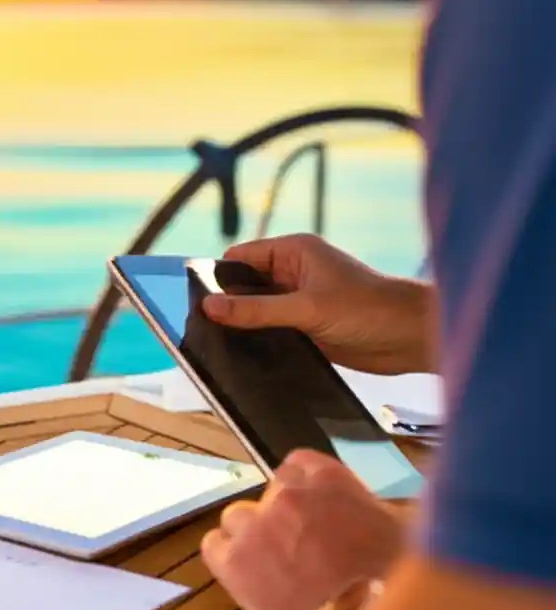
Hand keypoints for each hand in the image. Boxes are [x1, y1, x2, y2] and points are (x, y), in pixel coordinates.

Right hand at [201, 234, 436, 374]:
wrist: (413, 338)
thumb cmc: (370, 310)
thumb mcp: (306, 309)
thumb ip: (256, 310)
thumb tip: (209, 307)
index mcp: (293, 252)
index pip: (239, 258)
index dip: (217, 278)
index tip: (195, 302)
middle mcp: (293, 273)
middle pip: (244, 287)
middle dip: (227, 306)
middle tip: (202, 329)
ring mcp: (299, 302)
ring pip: (257, 312)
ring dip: (244, 327)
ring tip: (221, 346)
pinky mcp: (306, 328)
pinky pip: (272, 332)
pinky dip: (260, 343)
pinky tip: (246, 357)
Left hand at [201, 450, 402, 609]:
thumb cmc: (391, 577)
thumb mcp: (398, 527)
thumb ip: (370, 505)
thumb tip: (372, 506)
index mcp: (326, 478)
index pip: (299, 464)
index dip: (303, 490)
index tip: (311, 511)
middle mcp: (286, 493)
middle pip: (269, 494)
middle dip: (281, 516)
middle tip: (299, 546)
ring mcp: (255, 525)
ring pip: (238, 518)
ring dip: (252, 536)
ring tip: (273, 564)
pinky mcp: (233, 559)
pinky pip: (214, 545)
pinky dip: (228, 556)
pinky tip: (247, 573)